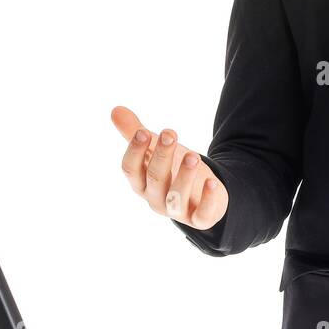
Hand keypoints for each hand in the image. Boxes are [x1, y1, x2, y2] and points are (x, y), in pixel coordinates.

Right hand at [110, 105, 227, 229]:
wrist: (198, 193)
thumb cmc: (171, 169)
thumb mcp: (155, 150)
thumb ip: (136, 132)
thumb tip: (115, 109)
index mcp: (140, 182)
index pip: (130, 169)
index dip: (134, 151)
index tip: (143, 132)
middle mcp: (155, 198)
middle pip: (154, 178)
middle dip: (162, 156)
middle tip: (170, 133)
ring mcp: (176, 210)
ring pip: (176, 197)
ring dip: (184, 176)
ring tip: (193, 155)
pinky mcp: (199, 218)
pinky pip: (202, 214)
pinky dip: (208, 199)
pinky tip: (213, 182)